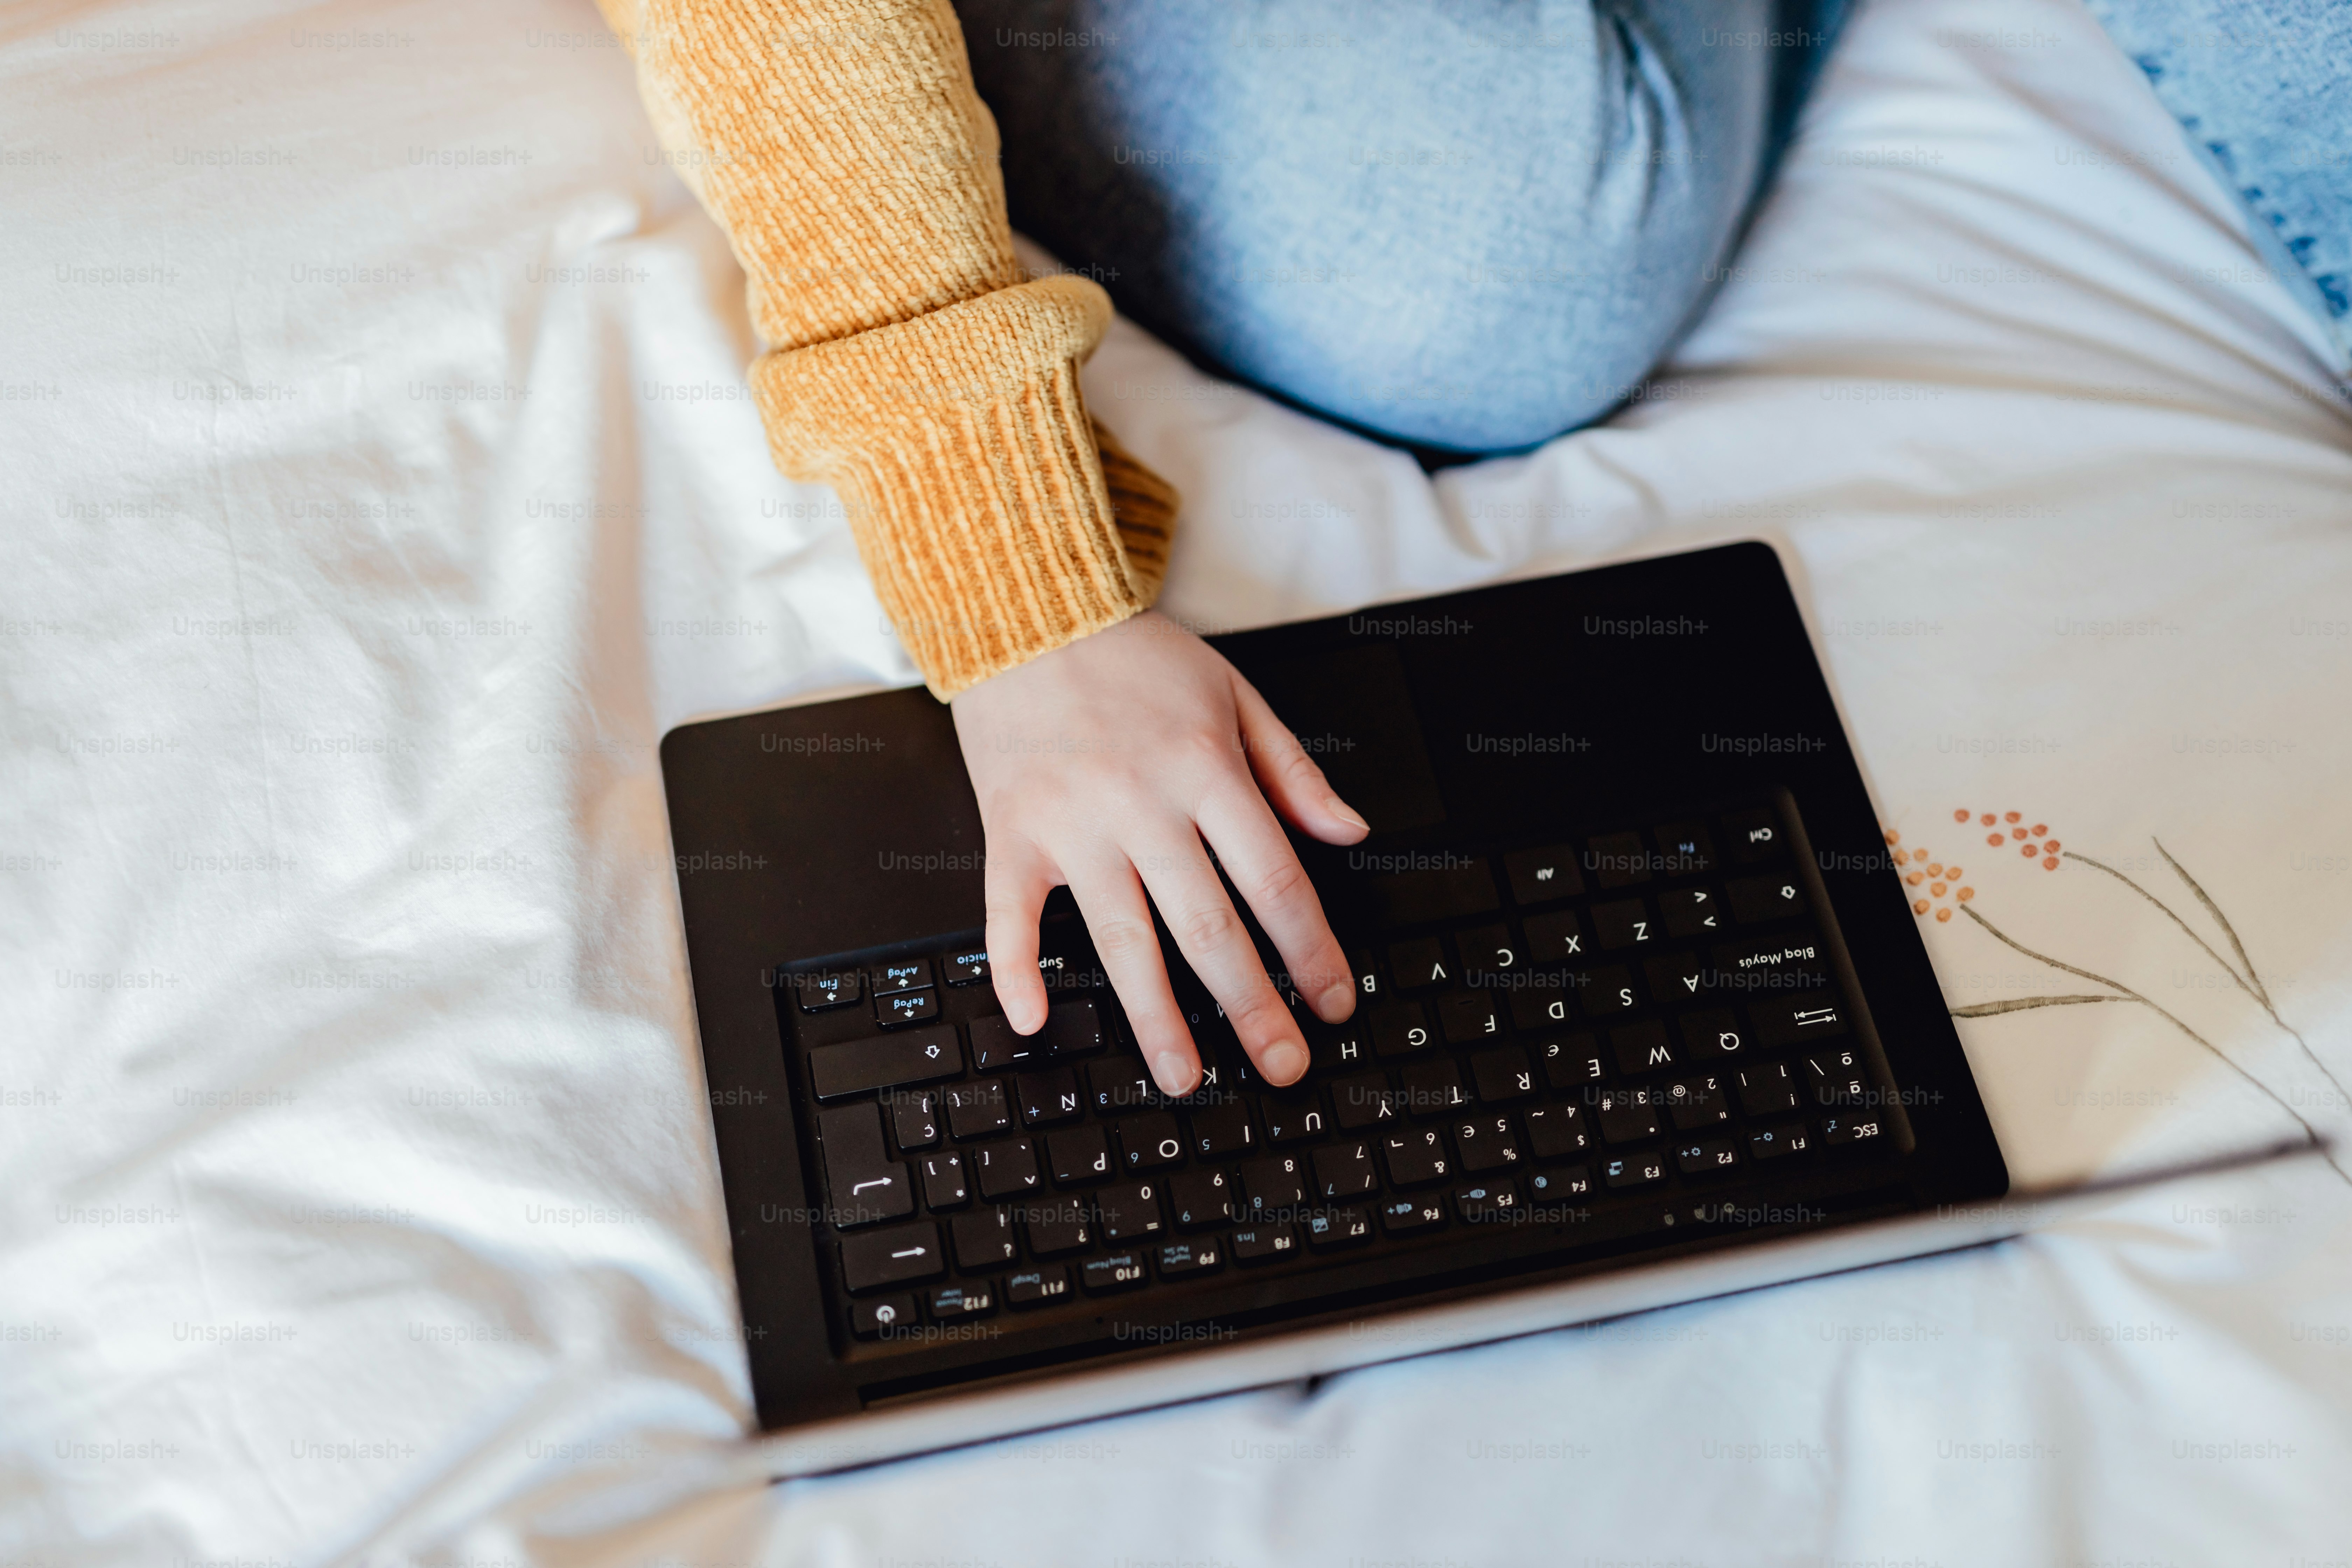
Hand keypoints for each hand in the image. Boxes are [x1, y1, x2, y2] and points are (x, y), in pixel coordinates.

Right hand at [950, 610, 1368, 1095]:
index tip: (1334, 1000)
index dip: (1310, 948)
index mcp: (1205, 770)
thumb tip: (1349, 833)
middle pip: (1209, 925)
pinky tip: (1034, 1020)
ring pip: (1122, 938)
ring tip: (1184, 1077)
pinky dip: (1016, 968)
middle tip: (1283, 1065)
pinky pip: (1010, 912)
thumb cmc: (1134, 657)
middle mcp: (1142, 804)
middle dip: (1252, 1004)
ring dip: (1156, 1016)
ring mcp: (1072, 823)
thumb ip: (1293, 771)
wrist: (1029, 612)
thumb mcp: (1235, 695)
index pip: (1274, 878)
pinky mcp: (1012, 831)